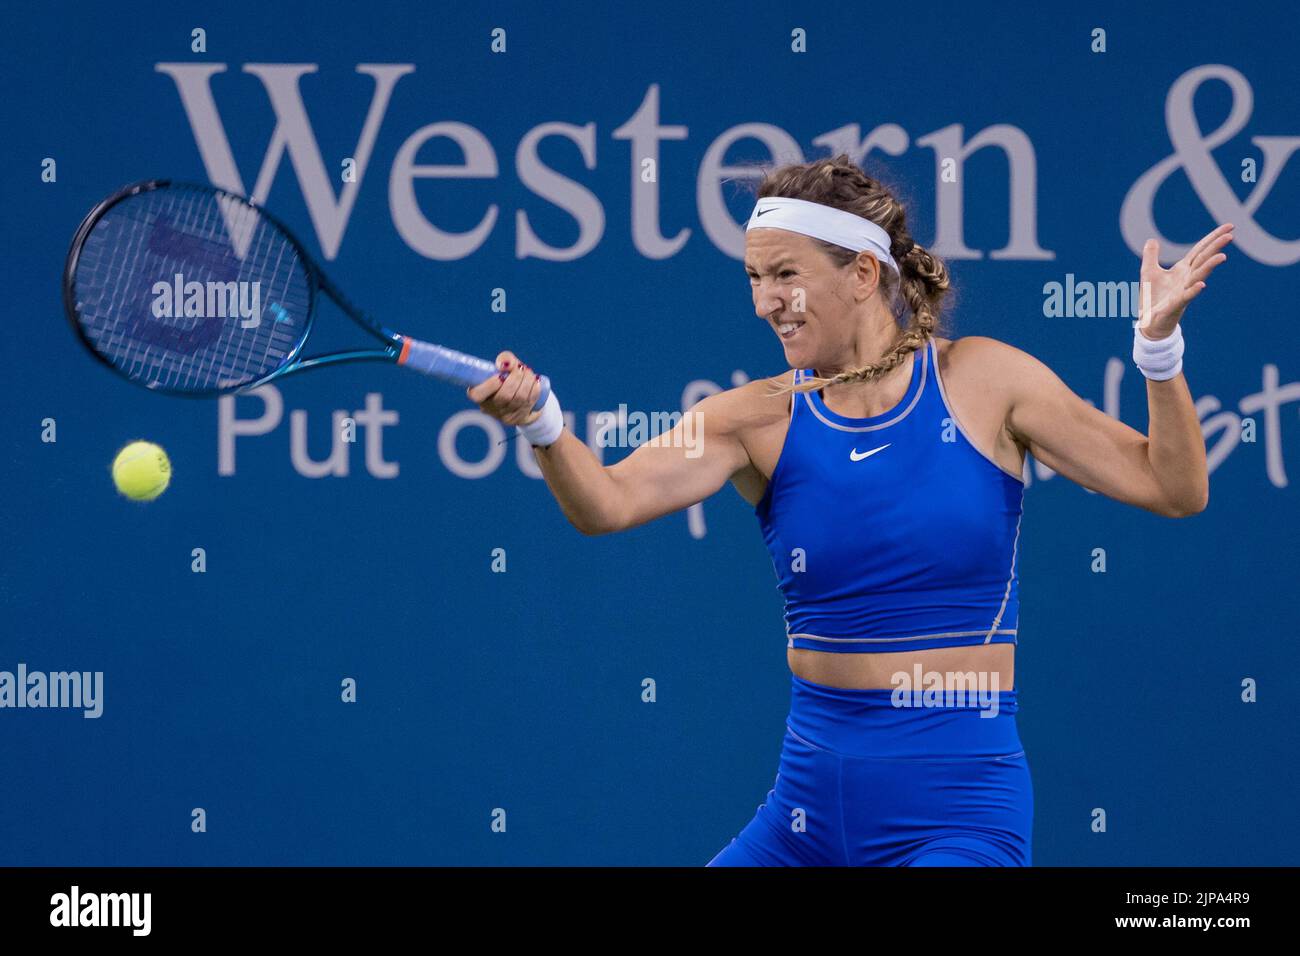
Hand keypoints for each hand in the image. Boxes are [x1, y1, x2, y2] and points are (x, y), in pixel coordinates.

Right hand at [466, 351, 543, 425]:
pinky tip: (535, 381)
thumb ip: (504, 360)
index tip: (501, 375)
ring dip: (527, 381)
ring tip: (528, 371)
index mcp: (478, 395)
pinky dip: (535, 388)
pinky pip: (530, 401)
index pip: (478, 394)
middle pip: (504, 396)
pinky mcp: (520, 418)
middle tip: (521, 367)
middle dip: (515, 378)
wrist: (521, 395)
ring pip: (519, 398)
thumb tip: (505, 364)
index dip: (490, 385)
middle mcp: (490, 408)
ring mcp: (506, 416)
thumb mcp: (503, 367)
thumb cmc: (507, 377)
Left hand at [1137, 223, 1233, 338]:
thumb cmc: (1152, 297)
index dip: (1213, 237)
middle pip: (1204, 260)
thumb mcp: (1148, 272)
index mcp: (1183, 269)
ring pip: (1199, 276)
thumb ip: (1151, 256)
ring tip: (1222, 256)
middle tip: (1230, 235)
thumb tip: (1151, 240)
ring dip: (1210, 266)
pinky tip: (1201, 284)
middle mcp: (1187, 278)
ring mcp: (1183, 291)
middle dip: (1216, 247)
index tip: (1230, 226)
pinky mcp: (1176, 304)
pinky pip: (1186, 296)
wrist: (1148, 321)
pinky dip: (1194, 290)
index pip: (1201, 250)